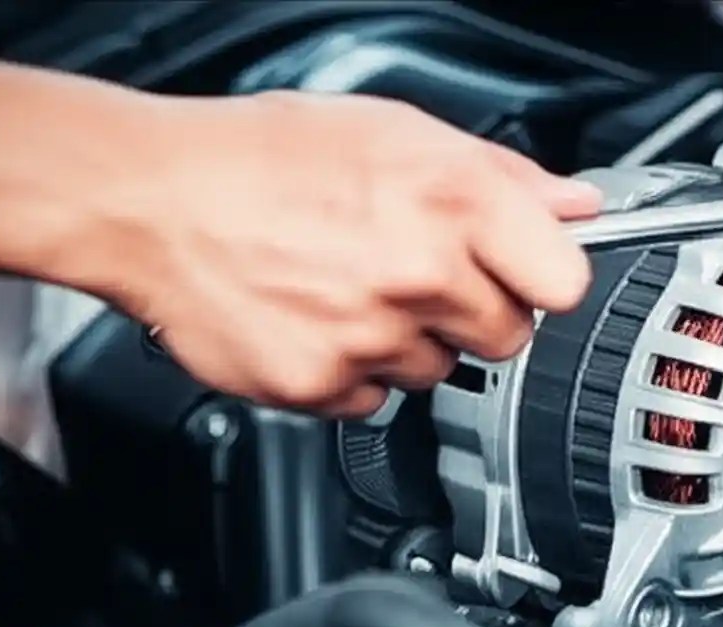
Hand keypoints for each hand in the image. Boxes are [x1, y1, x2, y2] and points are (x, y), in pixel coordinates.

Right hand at [120, 92, 599, 416]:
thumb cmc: (264, 157)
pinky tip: (319, 321)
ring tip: (353, 289)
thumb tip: (573, 205)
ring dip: (411, 342)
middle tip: (424, 276)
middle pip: (508, 337)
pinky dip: (352, 372)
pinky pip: (372, 400)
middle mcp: (420, 274)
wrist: (150, 200)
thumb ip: (502, 175)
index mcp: (453, 202)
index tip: (529, 274)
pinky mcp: (321, 386)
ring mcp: (371, 338)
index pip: (565, 281)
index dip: (547, 277)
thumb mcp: (396, 131)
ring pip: (438, 372)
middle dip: (477, 312)